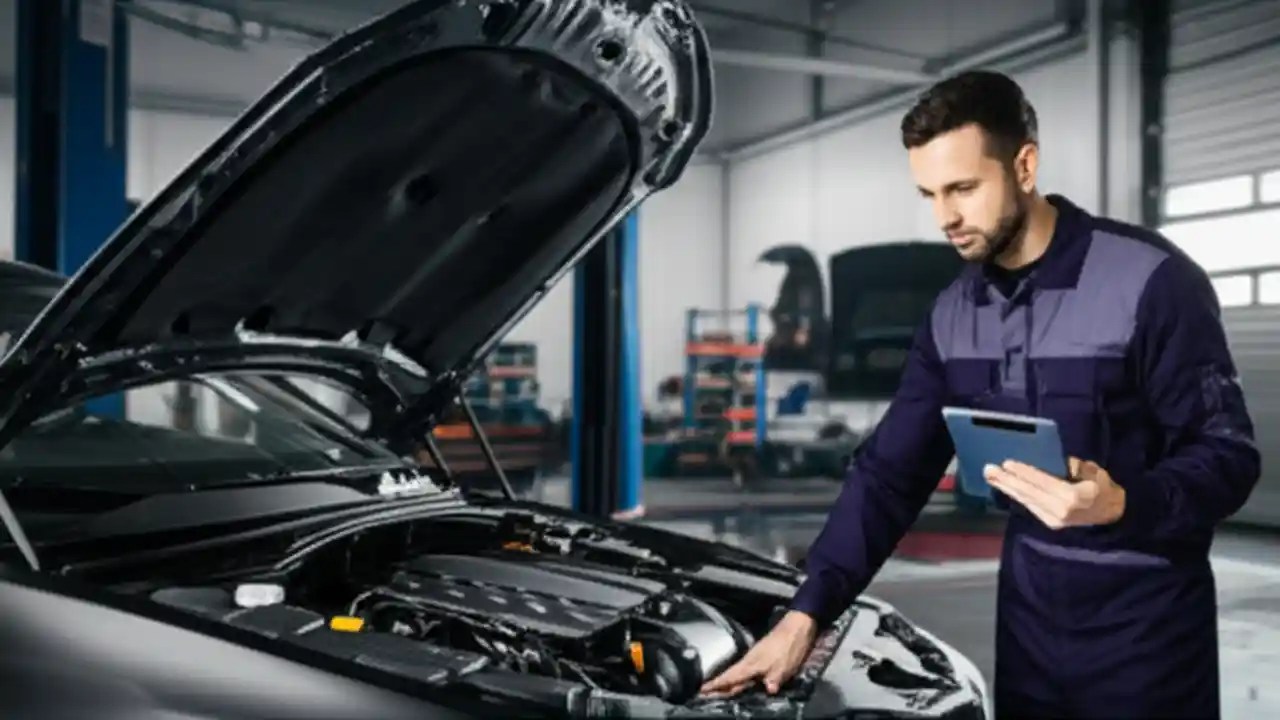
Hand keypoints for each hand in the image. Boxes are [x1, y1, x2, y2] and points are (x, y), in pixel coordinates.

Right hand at [699, 610, 816, 697]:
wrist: (797, 627)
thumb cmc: (791, 645)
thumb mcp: (786, 665)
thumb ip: (775, 678)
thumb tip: (768, 689)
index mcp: (753, 664)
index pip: (731, 677)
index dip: (716, 685)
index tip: (701, 690)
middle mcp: (750, 660)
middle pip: (729, 676)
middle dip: (716, 685)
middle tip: (703, 693)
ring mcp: (754, 657)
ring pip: (735, 672)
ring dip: (724, 682)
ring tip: (714, 690)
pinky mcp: (760, 655)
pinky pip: (742, 669)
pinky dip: (734, 676)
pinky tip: (736, 680)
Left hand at [984, 457, 1124, 528]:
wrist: (1112, 516)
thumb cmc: (1103, 489)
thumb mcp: (1094, 472)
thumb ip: (1073, 466)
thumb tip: (1052, 462)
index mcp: (1072, 496)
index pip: (1042, 482)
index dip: (1024, 472)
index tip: (1007, 463)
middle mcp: (1060, 510)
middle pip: (1028, 493)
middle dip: (1007, 480)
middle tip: (988, 470)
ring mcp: (1053, 519)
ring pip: (1026, 500)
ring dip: (1007, 488)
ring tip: (991, 477)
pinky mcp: (1050, 523)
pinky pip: (1030, 505)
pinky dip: (1017, 495)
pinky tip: (1006, 486)